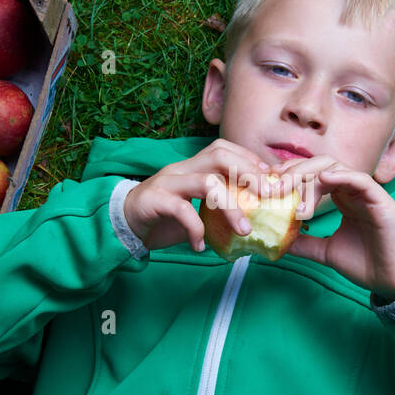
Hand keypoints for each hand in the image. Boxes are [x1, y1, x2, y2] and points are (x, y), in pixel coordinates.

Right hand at [124, 138, 272, 253]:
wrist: (123, 224)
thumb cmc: (164, 218)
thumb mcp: (197, 210)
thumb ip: (219, 210)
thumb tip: (257, 222)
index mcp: (193, 167)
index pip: (224, 149)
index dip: (250, 160)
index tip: (270, 181)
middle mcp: (181, 168)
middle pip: (218, 154)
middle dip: (248, 173)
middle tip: (268, 196)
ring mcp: (167, 182)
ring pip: (206, 182)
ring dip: (231, 207)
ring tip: (243, 230)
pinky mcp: (154, 200)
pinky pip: (182, 210)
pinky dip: (196, 229)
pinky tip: (200, 246)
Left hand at [271, 155, 394, 299]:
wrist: (393, 281)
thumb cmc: (366, 264)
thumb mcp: (326, 251)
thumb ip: (304, 243)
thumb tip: (277, 241)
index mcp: (343, 199)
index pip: (314, 175)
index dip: (292, 175)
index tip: (270, 184)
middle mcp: (353, 192)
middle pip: (321, 165)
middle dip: (296, 171)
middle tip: (275, 186)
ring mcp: (368, 194)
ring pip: (337, 167)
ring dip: (310, 175)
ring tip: (292, 189)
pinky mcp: (381, 200)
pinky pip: (361, 179)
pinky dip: (342, 175)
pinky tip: (324, 178)